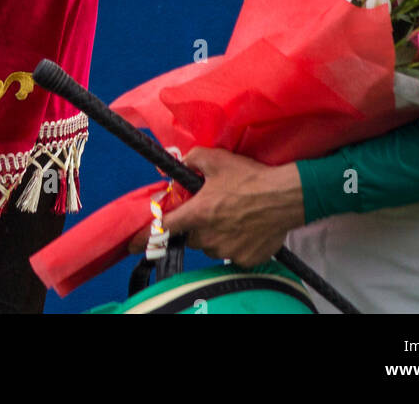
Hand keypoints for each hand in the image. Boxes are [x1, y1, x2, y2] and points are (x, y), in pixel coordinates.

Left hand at [157, 148, 304, 267]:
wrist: (285, 196)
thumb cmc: (250, 177)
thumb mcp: (216, 158)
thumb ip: (192, 159)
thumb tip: (180, 164)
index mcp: (198, 214)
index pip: (163, 228)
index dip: (145, 236)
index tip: (132, 244)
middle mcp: (209, 237)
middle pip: (191, 236)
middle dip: (195, 225)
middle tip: (210, 209)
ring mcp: (228, 251)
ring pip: (211, 246)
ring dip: (214, 234)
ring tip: (232, 215)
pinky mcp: (246, 260)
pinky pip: (232, 253)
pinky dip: (235, 243)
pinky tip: (246, 227)